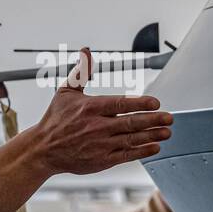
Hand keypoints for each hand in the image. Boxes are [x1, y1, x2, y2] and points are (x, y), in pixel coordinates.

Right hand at [0, 48, 173, 211]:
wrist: (44, 149)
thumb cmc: (56, 119)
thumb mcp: (66, 91)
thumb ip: (81, 71)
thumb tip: (86, 50)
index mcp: (90, 108)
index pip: (120, 104)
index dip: (140, 103)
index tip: (156, 102)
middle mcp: (97, 126)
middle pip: (131, 122)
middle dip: (153, 120)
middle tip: (169, 117)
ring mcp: (101, 144)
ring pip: (132, 139)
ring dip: (152, 135)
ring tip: (167, 131)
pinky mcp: (102, 160)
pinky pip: (126, 155)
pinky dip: (142, 151)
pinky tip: (155, 147)